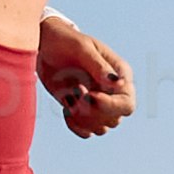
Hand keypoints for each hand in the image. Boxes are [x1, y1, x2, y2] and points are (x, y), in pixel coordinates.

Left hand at [36, 16, 137, 137]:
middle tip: (76, 90)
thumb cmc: (66, 41)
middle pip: (115, 119)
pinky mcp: (83, 110)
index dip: (110, 106)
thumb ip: (98, 66)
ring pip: (101, 128)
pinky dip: (76, 126)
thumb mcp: (82, 49)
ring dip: (82, 119)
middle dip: (92, 112)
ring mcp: (99, 103)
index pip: (127, 103)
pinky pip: (87, 132)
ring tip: (69, 98)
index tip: (90, 96)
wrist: (46, 46)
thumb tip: (117, 84)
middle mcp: (113, 91)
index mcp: (119, 74)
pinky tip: (65, 109)